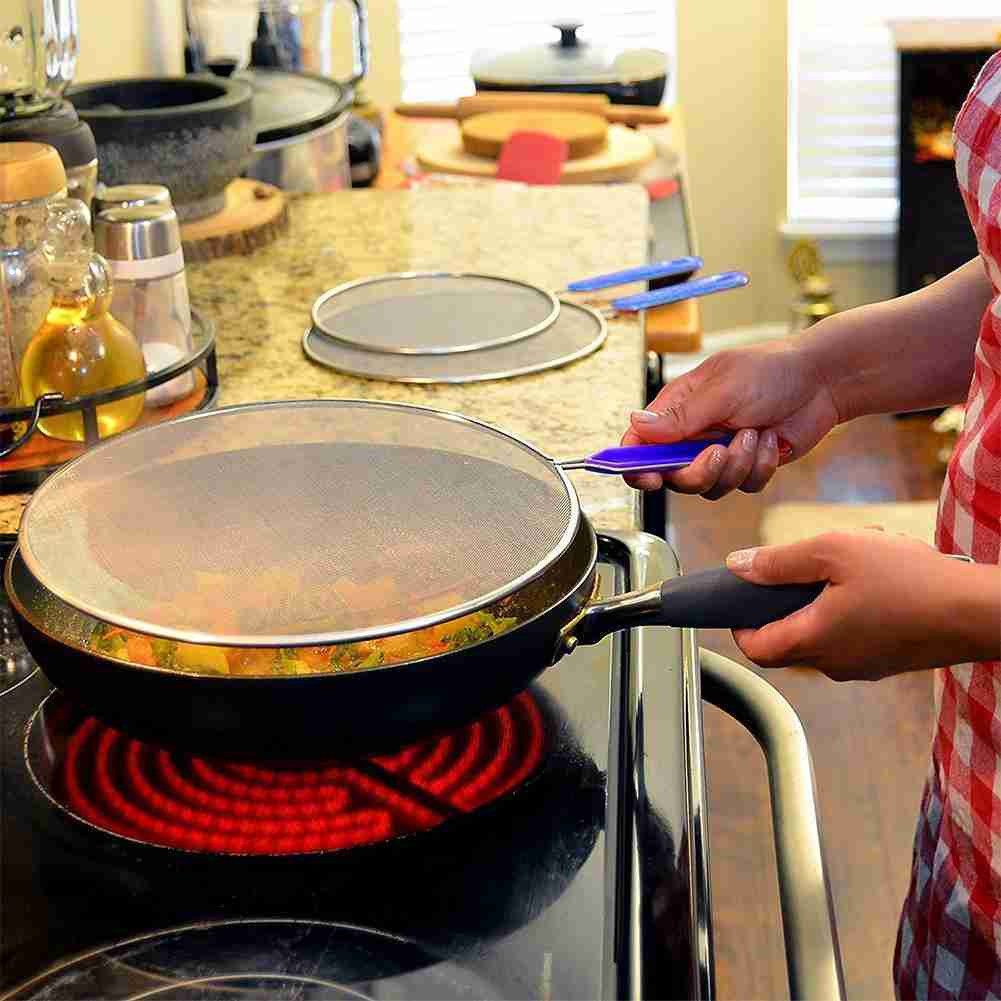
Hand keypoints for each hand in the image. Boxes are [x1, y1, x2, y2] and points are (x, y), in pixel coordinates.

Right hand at [623, 339, 839, 497]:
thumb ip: (680, 416)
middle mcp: (693, 435)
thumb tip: (636, 425)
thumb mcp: (722, 390)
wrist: (822, 381)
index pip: (640, 444)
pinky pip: (743, 487)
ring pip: (710, 487)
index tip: (649, 476)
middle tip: (719, 452)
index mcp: (677, 409)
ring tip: (754, 433)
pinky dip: (760, 466)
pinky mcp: (746, 466)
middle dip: (699, 471)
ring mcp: (719, 453)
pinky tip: (770, 440)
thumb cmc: (771, 371)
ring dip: (737, 465)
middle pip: (674, 477)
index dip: (637, 465)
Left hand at [724, 531, 986, 680]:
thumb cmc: (909, 579)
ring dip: (820, 601)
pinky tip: (874, 579)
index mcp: (813, 641)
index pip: (754, 649)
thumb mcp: (833, 551)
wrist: (978, 611)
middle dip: (783, 604)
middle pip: (785, 642)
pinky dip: (848, 609)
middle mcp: (834, 664)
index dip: (739, 623)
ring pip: (820, 635)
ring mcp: (863, 666)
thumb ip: (780, 561)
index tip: (742, 598)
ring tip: (847, 565)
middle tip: (800, 569)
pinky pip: (850, 636)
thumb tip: (738, 566)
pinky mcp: (886, 660)